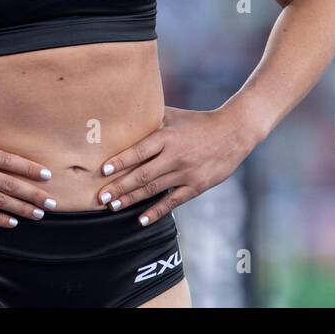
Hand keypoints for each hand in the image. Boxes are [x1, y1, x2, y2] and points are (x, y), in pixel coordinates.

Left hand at [96, 106, 256, 225]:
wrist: (234, 132)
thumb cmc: (199, 122)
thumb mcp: (174, 115)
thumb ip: (151, 117)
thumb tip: (125, 113)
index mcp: (167, 136)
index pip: (140, 150)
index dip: (121, 160)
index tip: (103, 170)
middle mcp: (175, 156)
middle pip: (142, 174)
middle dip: (119, 187)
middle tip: (100, 197)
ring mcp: (186, 173)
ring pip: (154, 189)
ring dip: (131, 199)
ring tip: (113, 206)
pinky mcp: (197, 186)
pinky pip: (173, 201)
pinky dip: (156, 212)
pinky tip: (141, 220)